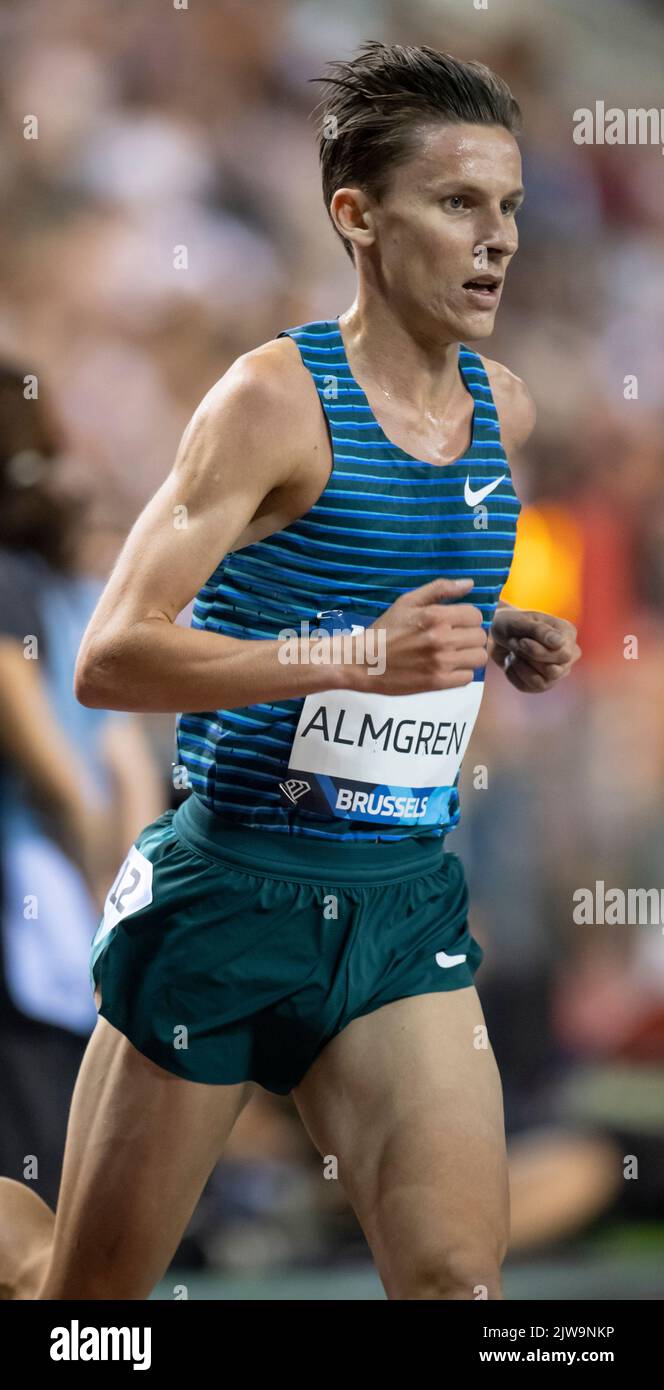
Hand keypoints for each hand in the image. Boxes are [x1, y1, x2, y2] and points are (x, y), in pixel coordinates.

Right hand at [354, 576, 486, 694]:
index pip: (475, 615)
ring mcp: (441, 662)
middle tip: (456, 639)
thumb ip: (440, 589)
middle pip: (480, 637)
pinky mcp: (437, 682)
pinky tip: (448, 668)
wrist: (363, 662)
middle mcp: (442, 639)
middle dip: (470, 636)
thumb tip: (470, 584)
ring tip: (455, 654)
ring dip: (469, 655)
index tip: (457, 623)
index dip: (468, 618)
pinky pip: (467, 677)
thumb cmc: (386, 630)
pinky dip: (461, 673)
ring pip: (478, 658)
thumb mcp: (407, 601)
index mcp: (436, 616)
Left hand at [490, 606, 580, 691]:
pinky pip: (528, 687)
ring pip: (541, 683)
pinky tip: (511, 662)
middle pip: (553, 671)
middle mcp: (568, 654)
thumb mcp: (519, 621)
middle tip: (514, 643)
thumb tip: (560, 643)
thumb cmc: (510, 624)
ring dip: (520, 667)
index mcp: (568, 633)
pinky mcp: (543, 683)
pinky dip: (513, 675)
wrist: (497, 636)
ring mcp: (558, 671)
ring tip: (513, 653)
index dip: (536, 650)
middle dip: (527, 658)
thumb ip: (539, 630)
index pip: (562, 654)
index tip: (521, 640)